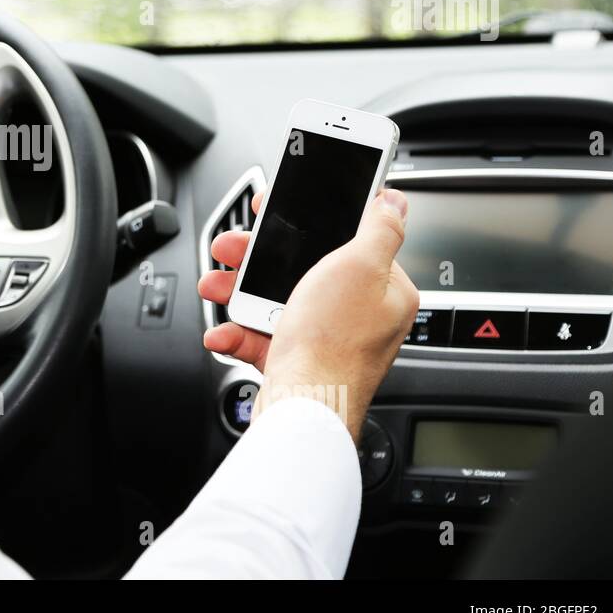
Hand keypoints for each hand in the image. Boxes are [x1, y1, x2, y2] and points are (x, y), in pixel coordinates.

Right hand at [197, 188, 419, 442]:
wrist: (303, 410)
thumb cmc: (334, 346)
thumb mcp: (360, 266)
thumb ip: (380, 228)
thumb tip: (395, 202)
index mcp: (382, 290)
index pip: (350, 241)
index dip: (313, 223)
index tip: (281, 213)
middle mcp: (357, 316)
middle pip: (304, 269)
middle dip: (259, 259)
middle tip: (234, 249)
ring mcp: (325, 340)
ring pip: (276, 302)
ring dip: (239, 292)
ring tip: (216, 286)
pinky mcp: (297, 361)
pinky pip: (262, 337)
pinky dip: (238, 332)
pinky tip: (225, 331)